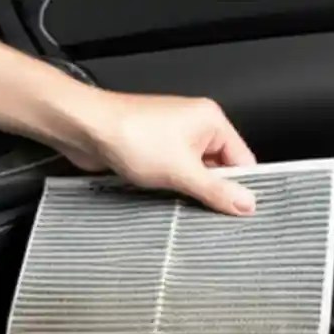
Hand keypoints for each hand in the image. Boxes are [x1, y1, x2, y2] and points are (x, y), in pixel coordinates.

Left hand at [60, 91, 258, 215]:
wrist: (86, 129)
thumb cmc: (130, 135)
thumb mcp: (181, 171)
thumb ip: (215, 190)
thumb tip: (246, 203)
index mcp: (211, 120)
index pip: (242, 159)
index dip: (241, 187)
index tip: (238, 212)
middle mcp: (195, 126)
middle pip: (218, 168)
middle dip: (210, 190)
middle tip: (205, 210)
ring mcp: (173, 138)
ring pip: (194, 173)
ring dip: (187, 189)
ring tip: (177, 197)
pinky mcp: (154, 150)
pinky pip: (173, 173)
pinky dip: (170, 186)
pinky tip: (163, 194)